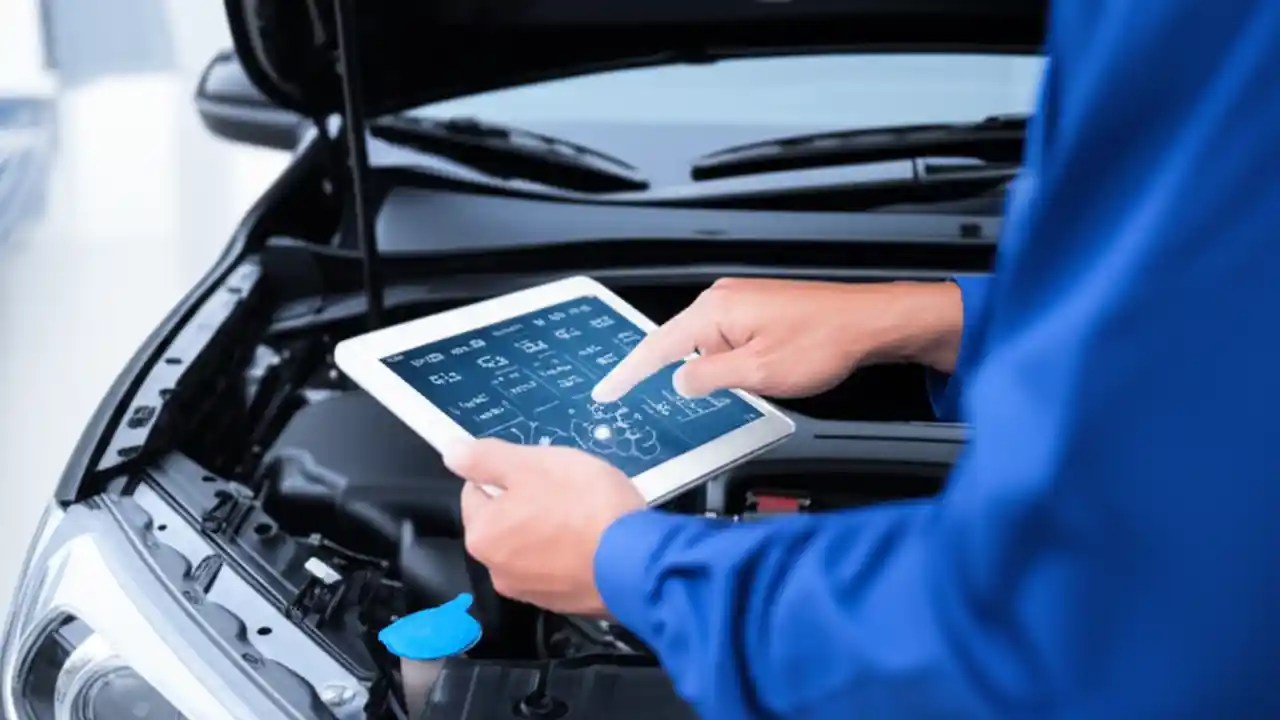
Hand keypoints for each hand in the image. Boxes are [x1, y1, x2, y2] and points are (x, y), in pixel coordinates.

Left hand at [445, 438, 644, 614]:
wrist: (639, 561)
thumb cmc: (584, 505)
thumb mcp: (533, 465)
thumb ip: (486, 458)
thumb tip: (451, 454)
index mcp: (483, 536)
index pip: (477, 491)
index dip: (508, 474)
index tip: (539, 471)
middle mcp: (498, 571)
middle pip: (505, 521)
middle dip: (530, 502)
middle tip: (568, 490)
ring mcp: (533, 593)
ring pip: (533, 545)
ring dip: (551, 529)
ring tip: (588, 515)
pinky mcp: (565, 604)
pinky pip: (559, 568)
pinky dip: (571, 553)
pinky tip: (597, 540)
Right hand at [592, 278, 963, 401]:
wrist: (870, 323)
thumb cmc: (824, 340)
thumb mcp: (758, 373)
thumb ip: (709, 378)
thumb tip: (680, 381)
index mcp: (715, 310)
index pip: (656, 346)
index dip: (628, 372)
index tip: (608, 389)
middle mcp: (723, 298)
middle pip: (682, 345)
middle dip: (695, 375)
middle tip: (730, 390)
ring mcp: (741, 301)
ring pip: (710, 346)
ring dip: (725, 370)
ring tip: (767, 376)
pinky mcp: (758, 308)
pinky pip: (729, 339)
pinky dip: (736, 360)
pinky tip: (764, 370)